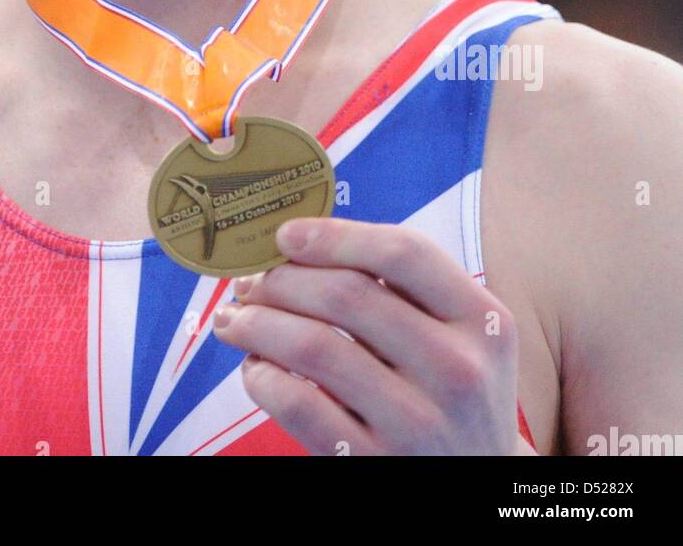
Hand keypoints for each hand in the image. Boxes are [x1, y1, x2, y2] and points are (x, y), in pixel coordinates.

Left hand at [212, 217, 523, 455]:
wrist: (479, 483)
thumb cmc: (452, 391)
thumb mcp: (460, 335)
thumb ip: (404, 289)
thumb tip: (302, 246)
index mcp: (481, 319)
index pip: (403, 253)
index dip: (334, 235)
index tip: (285, 235)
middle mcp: (457, 369)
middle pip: (347, 294)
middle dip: (281, 279)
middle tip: (248, 282)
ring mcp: (418, 422)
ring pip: (314, 347)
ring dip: (259, 324)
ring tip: (236, 320)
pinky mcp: (375, 463)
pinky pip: (300, 406)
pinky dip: (263, 378)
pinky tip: (256, 369)